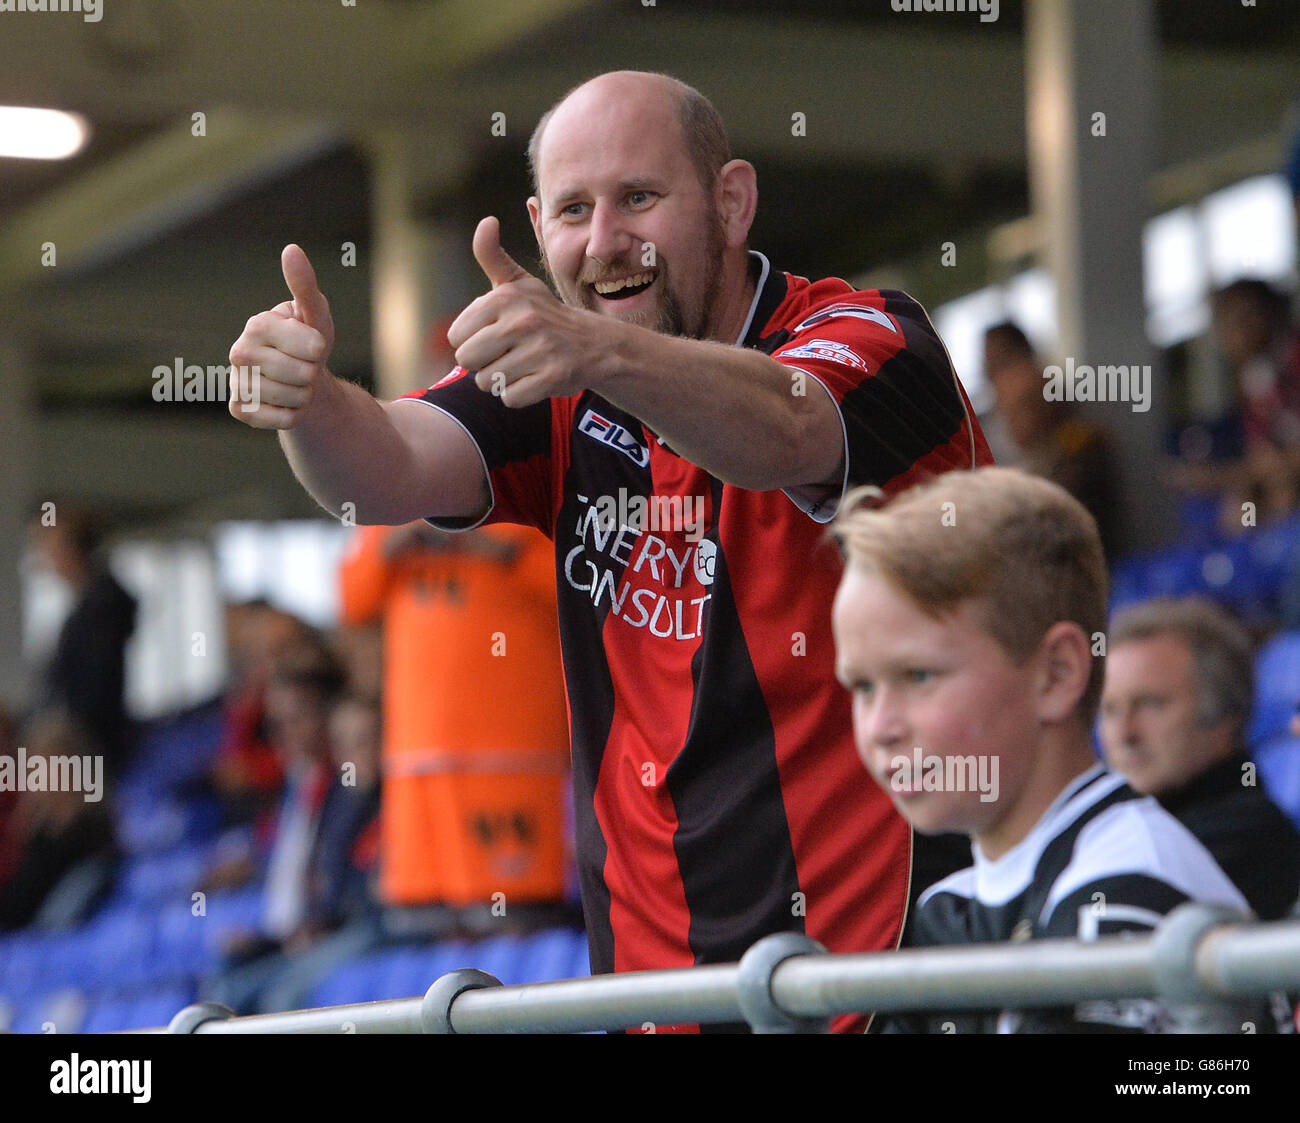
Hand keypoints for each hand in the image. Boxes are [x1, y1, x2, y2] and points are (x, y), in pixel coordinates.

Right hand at [228, 245, 335, 428]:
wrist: (299, 379)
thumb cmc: (307, 341)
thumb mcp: (314, 314)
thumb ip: (304, 285)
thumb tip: (291, 249)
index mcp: (258, 325)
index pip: (310, 348)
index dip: (319, 350)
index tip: (314, 345)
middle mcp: (239, 352)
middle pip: (302, 375)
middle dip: (312, 374)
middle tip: (302, 366)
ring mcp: (237, 382)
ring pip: (293, 399)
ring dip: (304, 395)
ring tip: (295, 383)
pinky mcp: (239, 408)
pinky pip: (281, 419)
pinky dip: (293, 415)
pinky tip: (285, 402)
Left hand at [448, 216, 613, 407]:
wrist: (594, 344)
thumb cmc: (545, 314)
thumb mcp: (518, 283)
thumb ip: (492, 256)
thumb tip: (486, 222)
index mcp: (505, 298)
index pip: (456, 337)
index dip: (472, 341)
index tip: (495, 335)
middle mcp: (521, 321)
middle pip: (467, 361)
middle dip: (484, 363)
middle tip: (508, 354)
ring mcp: (538, 350)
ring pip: (487, 382)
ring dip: (501, 380)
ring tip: (523, 365)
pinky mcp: (551, 377)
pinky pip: (509, 398)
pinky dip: (519, 394)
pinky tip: (535, 378)